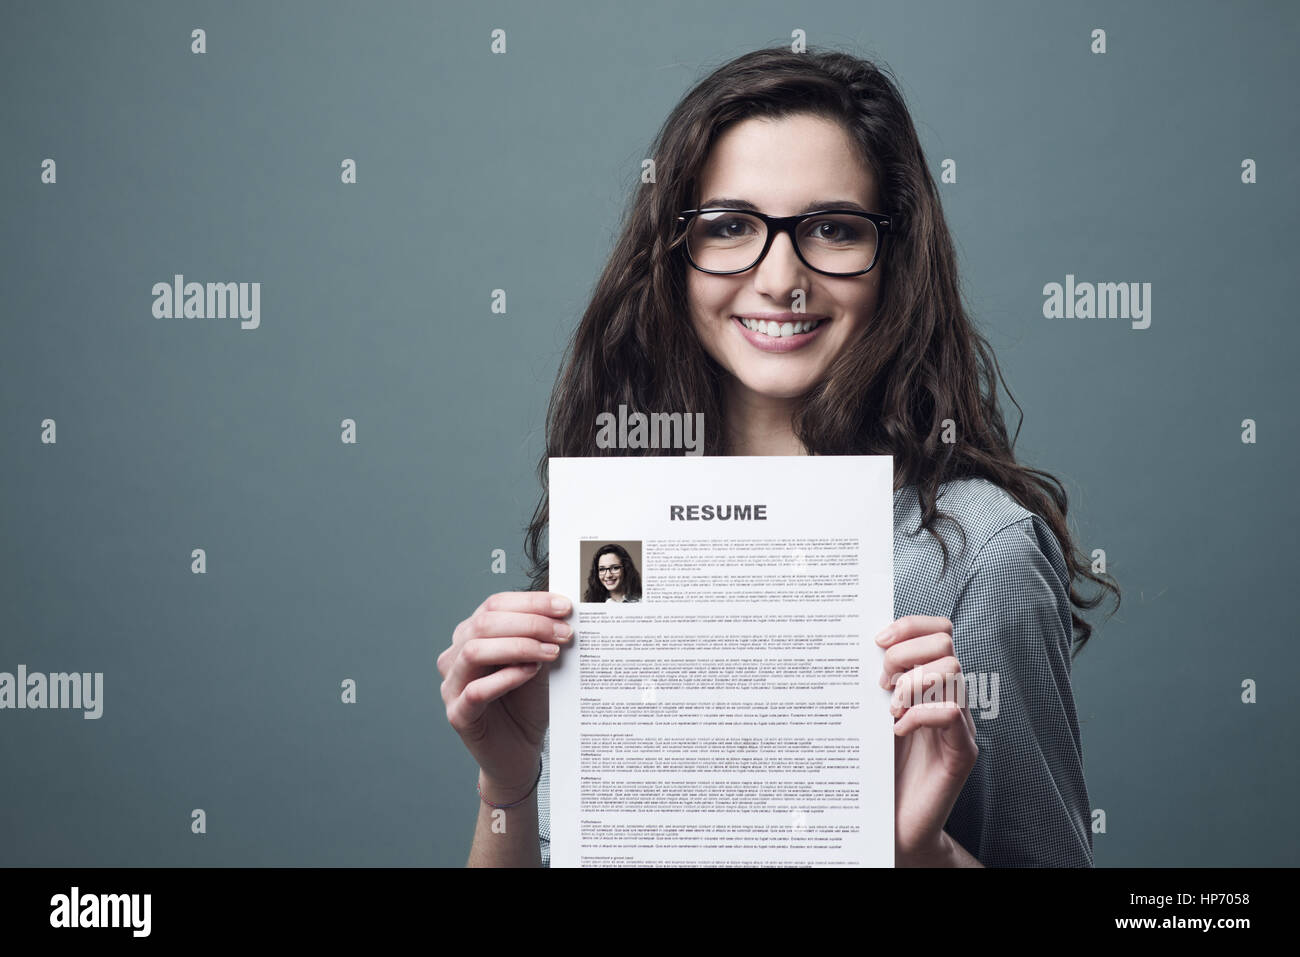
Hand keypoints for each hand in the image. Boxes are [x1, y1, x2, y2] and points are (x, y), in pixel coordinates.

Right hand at [439, 591, 573, 803]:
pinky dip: (505, 677)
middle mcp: (456, 656)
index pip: (495, 605)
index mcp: (472, 636)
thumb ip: (541, 639)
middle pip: (484, 623)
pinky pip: (476, 691)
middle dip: (529, 623)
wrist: (521, 752)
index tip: (564, 607)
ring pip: (474, 651)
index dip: (530, 602)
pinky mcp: (457, 715)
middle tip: (563, 632)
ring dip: (518, 646)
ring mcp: (452, 686)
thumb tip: (560, 614)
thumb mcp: (539, 664)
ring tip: (550, 652)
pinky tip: (530, 672)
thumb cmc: (527, 706)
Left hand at [876, 614, 977, 865]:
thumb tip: (858, 646)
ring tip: (890, 709)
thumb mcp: (872, 715)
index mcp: (930, 684)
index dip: (910, 626)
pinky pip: (951, 714)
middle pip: (945, 643)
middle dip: (905, 654)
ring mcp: (961, 725)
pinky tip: (897, 731)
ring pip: (952, 671)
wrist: (895, 824)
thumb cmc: (880, 769)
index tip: (878, 642)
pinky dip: (919, 715)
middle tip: (882, 684)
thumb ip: (875, 684)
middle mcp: (950, 698)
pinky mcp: (963, 753)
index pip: (938, 631)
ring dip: (912, 683)